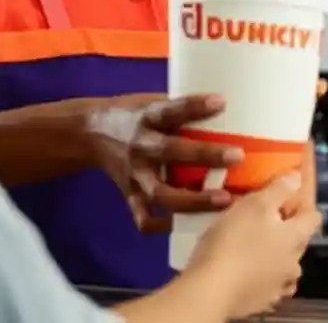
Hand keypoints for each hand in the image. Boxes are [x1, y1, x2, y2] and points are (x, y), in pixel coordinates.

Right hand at [84, 93, 243, 232]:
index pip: (172, 110)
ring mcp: (135, 174)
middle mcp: (141, 146)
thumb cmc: (134, 115)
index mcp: (148, 117)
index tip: (222, 102)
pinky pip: (144, 217)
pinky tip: (185, 226)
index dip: (196, 106)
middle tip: (237, 157)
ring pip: (162, 193)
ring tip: (225, 200)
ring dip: (194, 199)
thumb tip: (229, 112)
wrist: (91, 133)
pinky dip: (162, 226)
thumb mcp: (152, 102)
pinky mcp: (129, 194)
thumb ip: (182, 112)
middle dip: (205, 155)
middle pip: (171, 151)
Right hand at [185, 173, 321, 318]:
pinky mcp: (263, 301)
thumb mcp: (254, 205)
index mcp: (295, 238)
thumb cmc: (234, 241)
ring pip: (283, 265)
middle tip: (261, 221)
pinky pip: (268, 284)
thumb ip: (279, 189)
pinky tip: (245, 272)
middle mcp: (294, 263)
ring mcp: (280, 285)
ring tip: (251, 248)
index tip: (285, 200)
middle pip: (298, 242)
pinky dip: (261, 277)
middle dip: (284, 231)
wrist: (212, 289)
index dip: (301, 206)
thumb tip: (297, 178)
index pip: (313, 218)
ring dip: (273, 256)